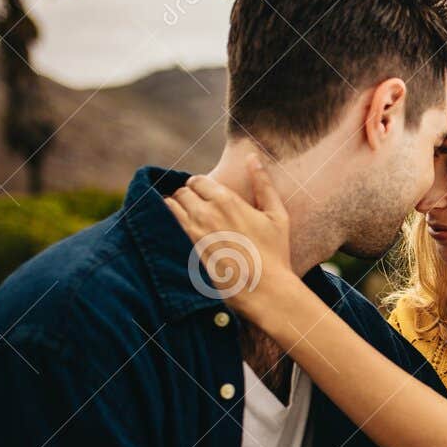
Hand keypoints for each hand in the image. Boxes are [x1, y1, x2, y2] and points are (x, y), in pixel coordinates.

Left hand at [163, 156, 297, 319]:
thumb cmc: (274, 252)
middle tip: (196, 206)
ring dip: (176, 207)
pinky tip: (184, 229)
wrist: (264, 288)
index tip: (207, 195)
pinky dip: (171, 222)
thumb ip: (263, 184)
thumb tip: (253, 157)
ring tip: (187, 216)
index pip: (198, 181)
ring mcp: (195, 231)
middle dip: (187, 196)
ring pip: (171, 207)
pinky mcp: (188, 249)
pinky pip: (169, 226)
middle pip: (182, 192)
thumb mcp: (276, 215)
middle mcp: (206, 212)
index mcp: (227, 200)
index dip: (201, 186)